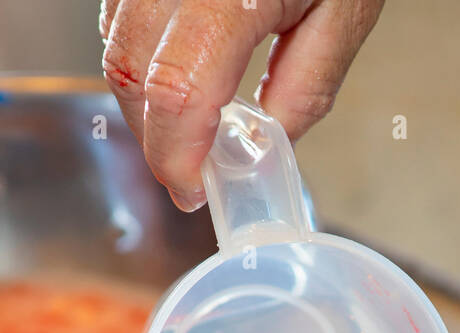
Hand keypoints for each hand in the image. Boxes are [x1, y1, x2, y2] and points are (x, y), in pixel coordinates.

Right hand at [100, 0, 384, 210]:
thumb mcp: (346, 13)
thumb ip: (305, 88)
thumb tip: (264, 147)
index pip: (178, 92)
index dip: (177, 155)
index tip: (193, 189)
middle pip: (132, 74)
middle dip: (157, 137)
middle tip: (191, 170)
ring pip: (113, 45)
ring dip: (143, 101)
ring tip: (188, 126)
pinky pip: (116, 12)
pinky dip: (138, 58)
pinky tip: (174, 75)